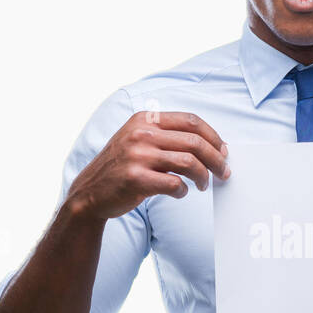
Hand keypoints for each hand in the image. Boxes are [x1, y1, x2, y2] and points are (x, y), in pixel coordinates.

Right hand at [67, 111, 230, 223]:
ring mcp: (137, 156)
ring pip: (189, 163)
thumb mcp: (137, 139)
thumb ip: (166, 136)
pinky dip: (183, 191)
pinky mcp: (136, 179)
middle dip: (216, 159)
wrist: (89, 192)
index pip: (191, 121)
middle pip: (195, 142)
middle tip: (223, 172)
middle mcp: (141, 134)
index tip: (223, 150)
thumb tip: (209, 145)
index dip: (213, 136)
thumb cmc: (120, 167)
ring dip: (203, 176)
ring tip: (202, 185)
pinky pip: (175, 184)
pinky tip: (180, 192)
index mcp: (144, 119)